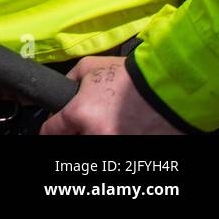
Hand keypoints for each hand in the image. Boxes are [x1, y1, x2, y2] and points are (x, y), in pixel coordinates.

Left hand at [40, 57, 183, 134]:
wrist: (168, 88)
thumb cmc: (129, 76)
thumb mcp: (89, 67)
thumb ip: (70, 79)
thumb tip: (64, 88)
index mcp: (79, 114)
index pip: (51, 131)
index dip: (50, 127)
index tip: (53, 127)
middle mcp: (95, 135)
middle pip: (74, 139)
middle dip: (78, 130)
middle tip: (89, 118)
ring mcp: (117, 145)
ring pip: (94, 142)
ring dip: (98, 133)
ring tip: (111, 121)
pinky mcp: (135, 152)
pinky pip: (118, 143)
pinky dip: (119, 136)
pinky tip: (126, 126)